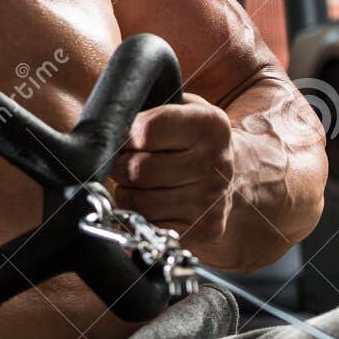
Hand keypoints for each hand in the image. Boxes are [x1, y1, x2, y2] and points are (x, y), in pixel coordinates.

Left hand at [108, 92, 234, 252]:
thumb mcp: (178, 108)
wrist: (232, 176)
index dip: (124, 136)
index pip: (144, 131)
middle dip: (120, 168)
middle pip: (136, 171)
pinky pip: (148, 227)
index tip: (126, 138)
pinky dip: (140, 219)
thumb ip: (145, 107)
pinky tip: (153, 205)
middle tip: (128, 164)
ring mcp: (210, 200)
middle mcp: (214, 163)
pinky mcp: (204, 231)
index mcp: (208, 125)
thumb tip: (105, 123)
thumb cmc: (190, 140)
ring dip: (128, 195)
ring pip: (137, 203)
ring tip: (141, 185)